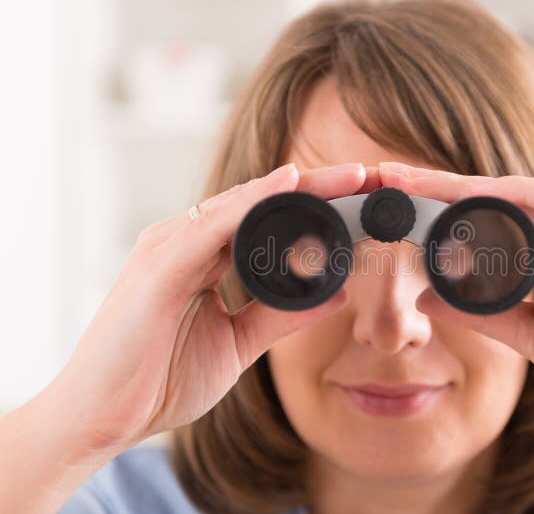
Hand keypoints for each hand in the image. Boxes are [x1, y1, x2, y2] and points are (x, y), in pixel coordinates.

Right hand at [53, 162, 369, 451]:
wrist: (102, 420)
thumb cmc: (158, 379)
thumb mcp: (239, 343)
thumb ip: (282, 315)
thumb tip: (337, 294)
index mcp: (203, 258)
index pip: (266, 220)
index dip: (315, 207)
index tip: (363, 201)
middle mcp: (186, 243)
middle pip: (259, 202)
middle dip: (317, 187)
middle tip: (368, 176)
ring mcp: (169, 248)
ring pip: (242, 204)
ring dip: (298, 187)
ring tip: (348, 176)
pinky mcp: (159, 266)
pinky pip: (213, 225)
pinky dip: (252, 203)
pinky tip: (289, 185)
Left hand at [379, 161, 533, 426]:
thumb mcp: (528, 334)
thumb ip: (479, 313)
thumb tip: (424, 299)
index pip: (491, 220)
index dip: (441, 209)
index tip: (395, 204)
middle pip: (499, 199)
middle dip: (442, 187)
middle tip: (389, 176)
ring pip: (523, 194)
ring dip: (467, 186)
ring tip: (416, 182)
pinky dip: (518, 198)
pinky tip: (475, 194)